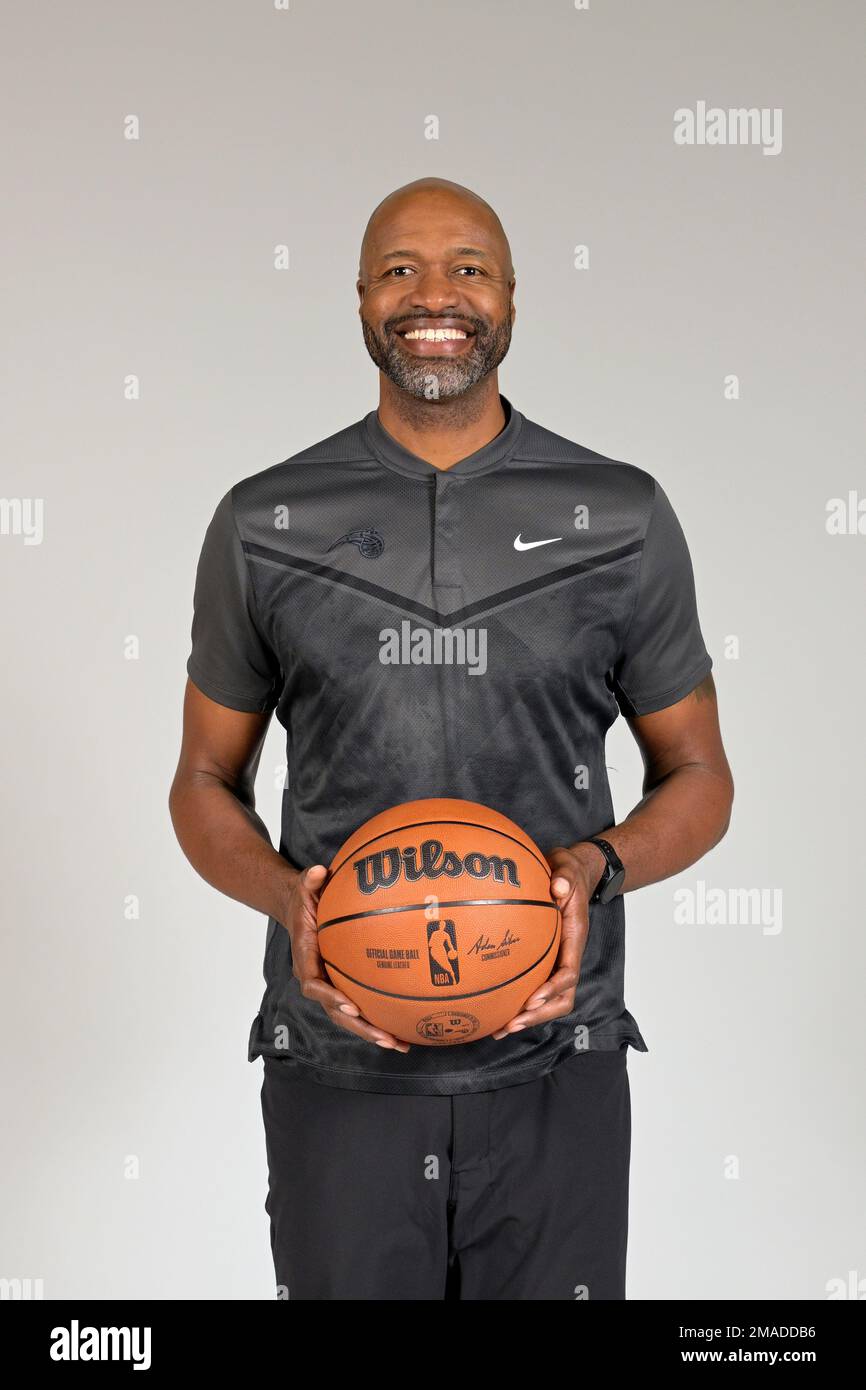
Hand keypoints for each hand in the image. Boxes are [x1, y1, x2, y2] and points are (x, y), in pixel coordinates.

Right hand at [285, 864, 409, 1052]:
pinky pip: (361, 1007)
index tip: (351, 1007)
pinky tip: (405, 1031)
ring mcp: (330, 986)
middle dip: (360, 1028)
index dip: (331, 999)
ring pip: (350, 1018)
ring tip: (400, 1044)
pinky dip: (379, 1020)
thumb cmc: (304, 899)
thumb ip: (309, 880)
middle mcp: (317, 978)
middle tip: (385, 1038)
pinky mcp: (343, 986)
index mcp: (306, 959)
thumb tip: (319, 871)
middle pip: (336, 1012)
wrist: (298, 909)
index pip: (315, 986)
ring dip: (373, 1032)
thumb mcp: (303, 885)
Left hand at [491, 842, 605, 1038]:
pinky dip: (518, 1001)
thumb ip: (565, 877)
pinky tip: (494, 1008)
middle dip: (538, 1015)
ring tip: (500, 1029)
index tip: (532, 1000)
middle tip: (511, 1024)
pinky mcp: (545, 960)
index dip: (552, 990)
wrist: (573, 873)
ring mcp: (557, 960)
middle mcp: (567, 955)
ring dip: (528, 1017)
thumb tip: (558, 886)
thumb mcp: (568, 869)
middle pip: (561, 998)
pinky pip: (534, 986)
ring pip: (549, 1000)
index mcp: (574, 938)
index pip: (568, 973)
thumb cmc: (568, 873)